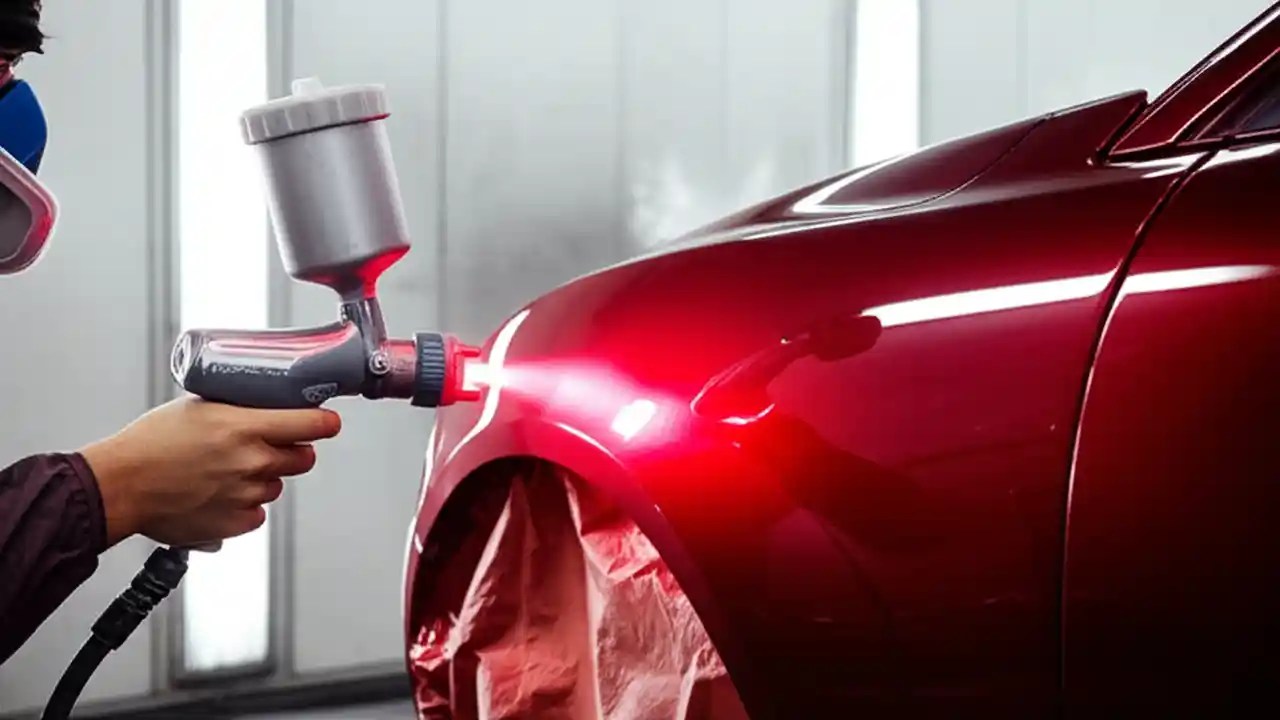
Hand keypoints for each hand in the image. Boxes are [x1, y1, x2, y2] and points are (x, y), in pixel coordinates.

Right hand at [80, 396, 341, 546]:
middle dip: (292, 450)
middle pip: (304, 457)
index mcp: (245, 427)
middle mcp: (252, 462)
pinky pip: (257, 512)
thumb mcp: (199, 406)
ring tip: (224, 470)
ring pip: (277, 485)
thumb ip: (239, 410)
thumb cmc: (150, 443)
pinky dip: (244, 504)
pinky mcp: (235, 523)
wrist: (119, 485)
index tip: (327, 422)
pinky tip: (217, 493)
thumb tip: (267, 406)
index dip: (324, 423)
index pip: (313, 425)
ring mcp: (246, 495)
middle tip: (267, 445)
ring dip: (262, 478)